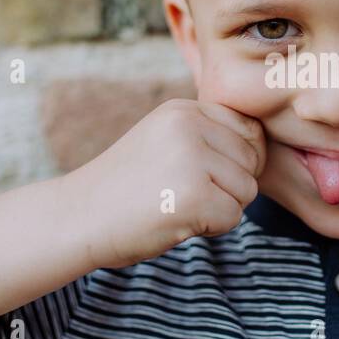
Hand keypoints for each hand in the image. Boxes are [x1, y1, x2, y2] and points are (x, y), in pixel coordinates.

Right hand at [60, 99, 266, 268]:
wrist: (77, 217)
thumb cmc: (126, 187)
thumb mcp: (165, 141)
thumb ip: (207, 136)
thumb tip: (262, 150)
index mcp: (183, 109)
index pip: (249, 129)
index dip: (239, 160)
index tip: (206, 176)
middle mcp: (189, 126)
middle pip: (252, 161)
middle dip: (229, 186)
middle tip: (184, 194)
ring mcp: (191, 159)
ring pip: (246, 191)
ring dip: (220, 207)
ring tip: (176, 205)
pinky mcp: (193, 196)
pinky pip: (232, 217)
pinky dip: (211, 228)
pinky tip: (175, 221)